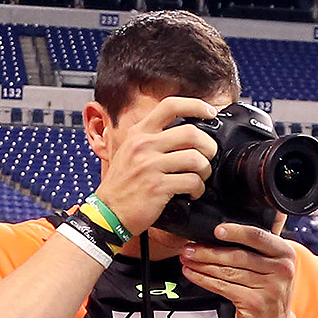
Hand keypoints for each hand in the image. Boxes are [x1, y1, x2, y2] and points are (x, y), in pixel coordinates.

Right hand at [93, 96, 221, 235]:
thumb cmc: (123, 184)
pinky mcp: (158, 186)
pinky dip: (198, 189)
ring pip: (196, 159)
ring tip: (200, 178)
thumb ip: (153, 139)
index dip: (195, 105)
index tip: (210, 112)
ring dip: (205, 170)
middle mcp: (144, 145)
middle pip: (191, 133)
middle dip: (209, 146)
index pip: (170, 106)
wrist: (108, 211)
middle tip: (209, 157)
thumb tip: (186, 135)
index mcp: (139, 132)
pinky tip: (192, 193)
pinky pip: (192, 182)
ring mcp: (150, 165)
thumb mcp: (131, 151)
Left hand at [181, 223, 300, 317]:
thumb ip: (255, 250)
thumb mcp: (272, 266)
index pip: (257, 237)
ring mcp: (269, 288)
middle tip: (189, 248)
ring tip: (187, 259)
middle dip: (208, 251)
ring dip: (202, 264)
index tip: (215, 230)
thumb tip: (219, 235)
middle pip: (238, 255)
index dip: (235, 232)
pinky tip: (193, 274)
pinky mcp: (255, 303)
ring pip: (228, 271)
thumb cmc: (269, 292)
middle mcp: (281, 269)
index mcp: (285, 254)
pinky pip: (223, 287)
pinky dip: (204, 279)